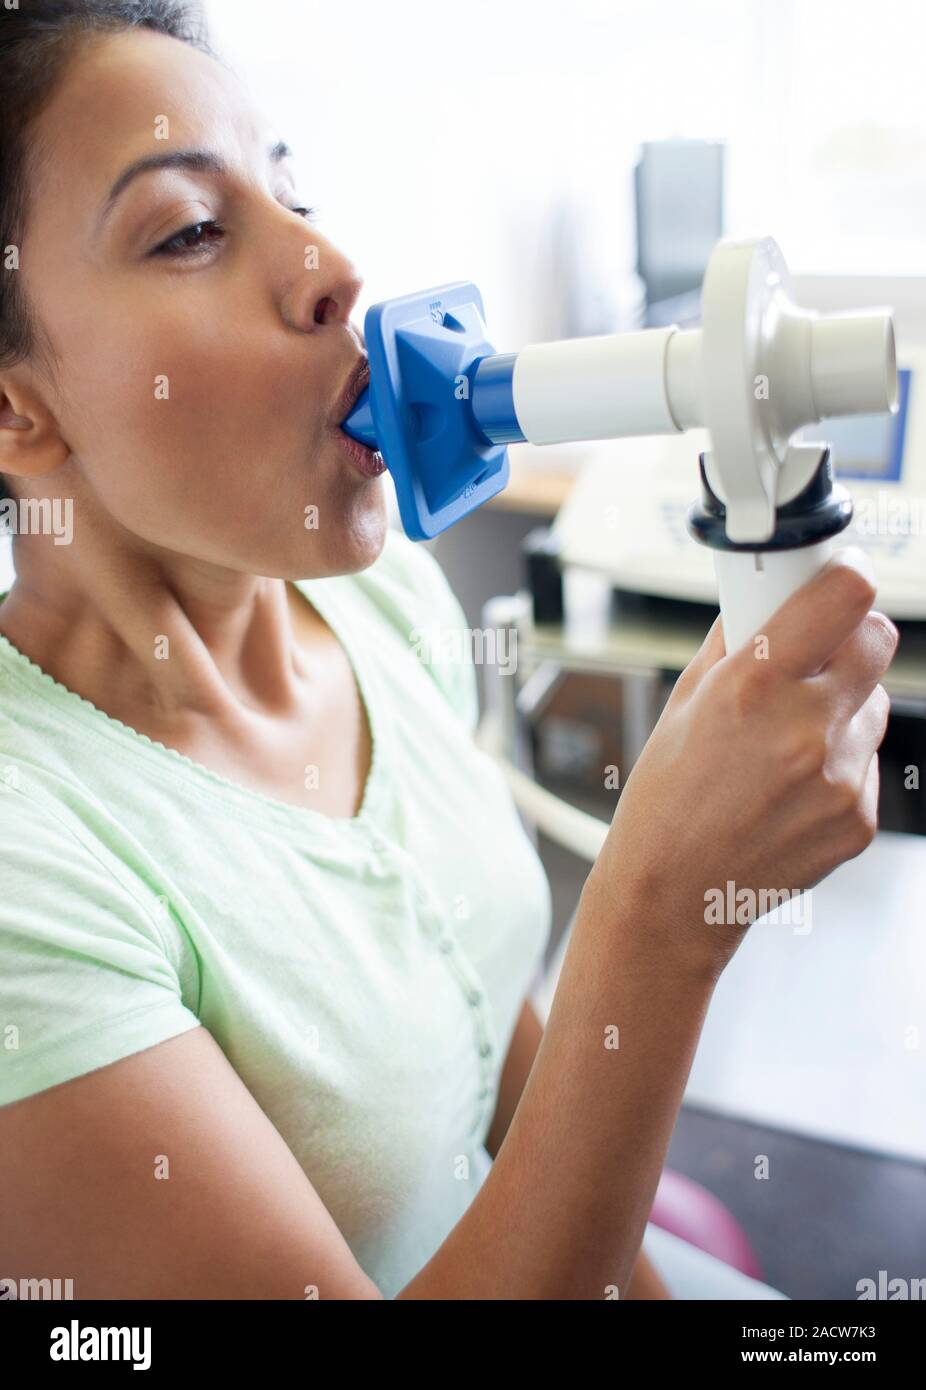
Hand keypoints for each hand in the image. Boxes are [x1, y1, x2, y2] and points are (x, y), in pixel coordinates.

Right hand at [589, 547, 898, 966]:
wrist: (672, 895)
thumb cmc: (666, 800)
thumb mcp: (682, 703)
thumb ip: (734, 645)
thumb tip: (765, 600)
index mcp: (753, 686)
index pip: (845, 597)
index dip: (847, 578)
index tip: (840, 577)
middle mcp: (806, 727)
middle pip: (877, 641)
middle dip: (850, 639)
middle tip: (818, 656)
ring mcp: (839, 777)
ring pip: (874, 706)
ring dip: (843, 708)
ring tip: (787, 743)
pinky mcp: (859, 817)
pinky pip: (867, 763)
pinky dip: (839, 764)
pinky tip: (791, 788)